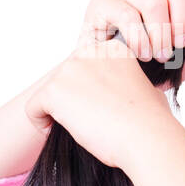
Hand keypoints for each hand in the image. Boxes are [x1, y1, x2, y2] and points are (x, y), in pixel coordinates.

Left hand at [24, 35, 178, 171]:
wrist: (147, 136)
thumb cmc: (152, 122)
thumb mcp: (147, 90)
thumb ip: (129, 84)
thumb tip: (129, 94)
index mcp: (112, 49)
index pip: (85, 70)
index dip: (89, 93)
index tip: (102, 111)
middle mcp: (89, 52)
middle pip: (66, 80)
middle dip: (73, 102)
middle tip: (89, 123)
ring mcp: (70, 69)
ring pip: (50, 94)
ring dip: (60, 113)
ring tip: (81, 129)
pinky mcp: (54, 89)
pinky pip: (33, 109)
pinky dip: (41, 124)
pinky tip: (60, 133)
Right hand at [77, 0, 184, 88]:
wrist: (120, 84)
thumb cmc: (157, 66)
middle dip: (183, 21)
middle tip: (178, 46)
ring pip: (154, 0)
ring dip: (161, 35)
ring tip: (159, 55)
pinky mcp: (102, 1)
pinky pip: (128, 14)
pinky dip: (140, 40)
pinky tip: (142, 54)